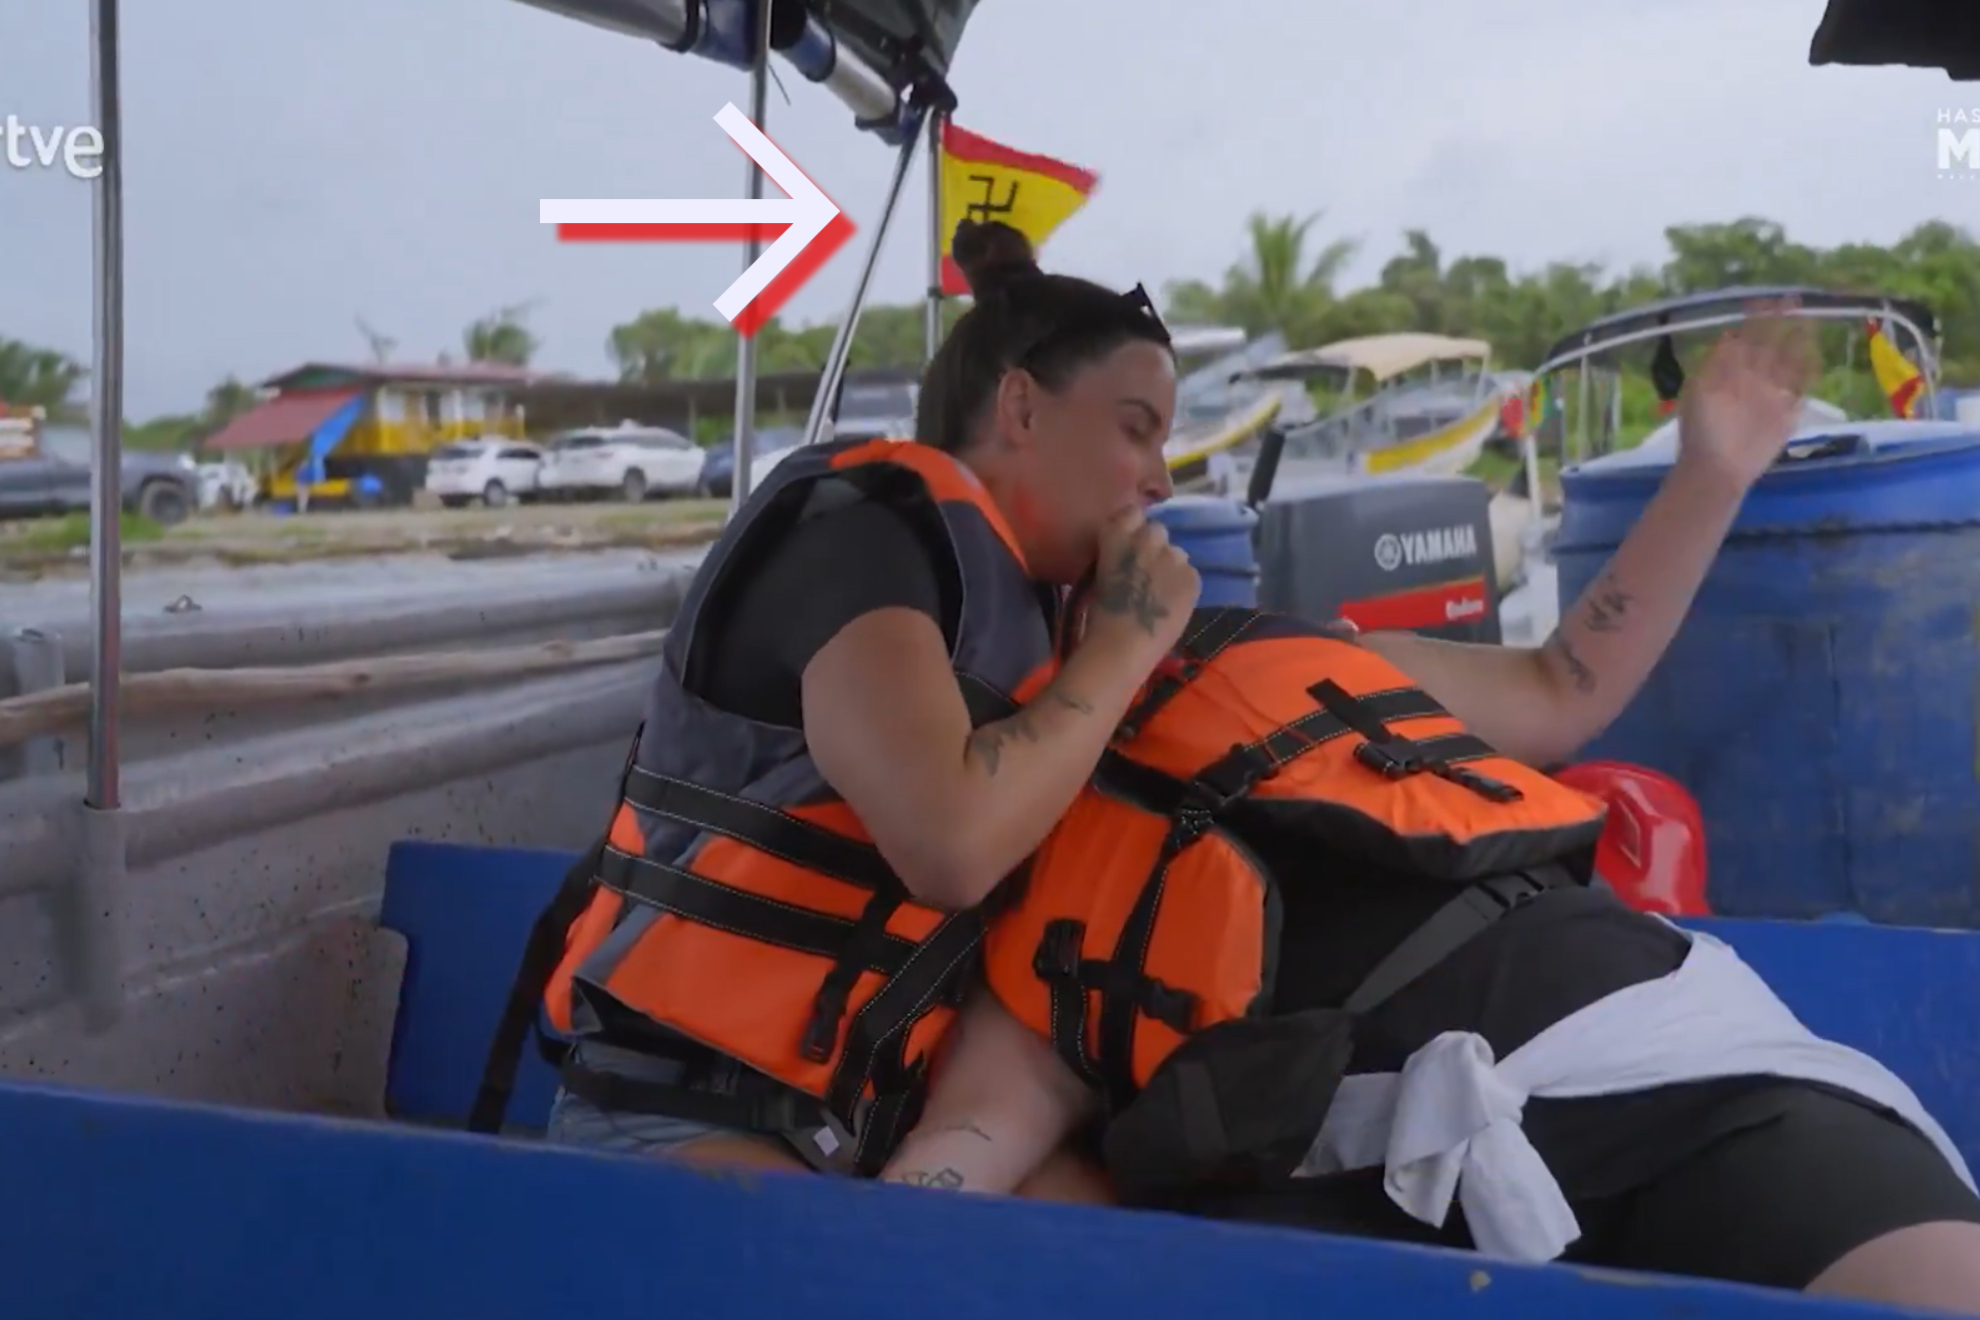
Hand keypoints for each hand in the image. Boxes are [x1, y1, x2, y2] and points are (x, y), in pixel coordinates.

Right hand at [1079, 508, 1197, 663]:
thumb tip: (1128, 556)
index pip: (1132, 512)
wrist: (1121, 648)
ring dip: (1169, 565)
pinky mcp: (1192, 578)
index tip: (1130, 542)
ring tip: (1160, 591)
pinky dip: (1182, 585)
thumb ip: (1115, 558)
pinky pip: (1190, 573)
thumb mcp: (1099, 577)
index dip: (1133, 526)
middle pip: (1157, 530)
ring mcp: (1173, 557)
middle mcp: (1146, 539)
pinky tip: (1171, 604)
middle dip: (1153, 546)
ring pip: (1177, 553)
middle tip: (1146, 572)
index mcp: (1116, 538)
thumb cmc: (1098, 619)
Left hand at [1674, 299, 1818, 491]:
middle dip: (1782, 323)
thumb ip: (1716, 364)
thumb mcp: (1700, 393)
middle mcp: (1751, 380)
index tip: (1768, 299)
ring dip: (1799, 343)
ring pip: (1788, 363)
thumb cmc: (1702, 431)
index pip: (1746, 339)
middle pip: (1770, 345)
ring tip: (1810, 322)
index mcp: (1728, 373)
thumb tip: (1731, 334)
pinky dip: (1808, 374)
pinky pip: (1800, 390)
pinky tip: (1817, 358)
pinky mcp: (1784, 415)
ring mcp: (1769, 396)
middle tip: (1796, 300)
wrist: (1716, 468)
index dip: (1757, 319)